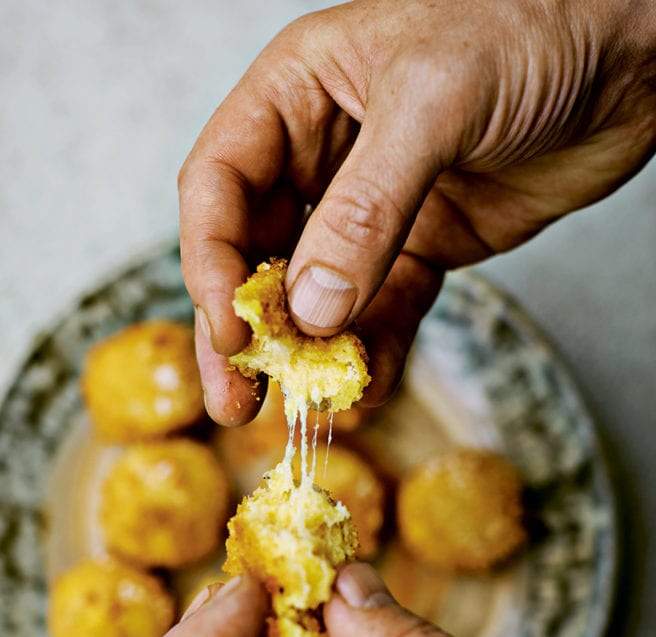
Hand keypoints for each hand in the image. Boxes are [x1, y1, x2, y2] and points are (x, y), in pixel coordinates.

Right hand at [179, 0, 655, 424]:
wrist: (633, 51)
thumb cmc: (533, 25)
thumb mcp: (434, 102)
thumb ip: (365, 207)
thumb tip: (310, 308)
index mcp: (296, 95)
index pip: (220, 186)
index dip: (213, 260)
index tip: (231, 329)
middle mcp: (321, 154)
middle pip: (255, 252)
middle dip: (246, 330)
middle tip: (236, 399)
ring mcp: (371, 207)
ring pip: (316, 294)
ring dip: (306, 355)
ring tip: (298, 408)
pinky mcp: (422, 247)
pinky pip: (384, 311)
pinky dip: (372, 352)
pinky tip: (365, 390)